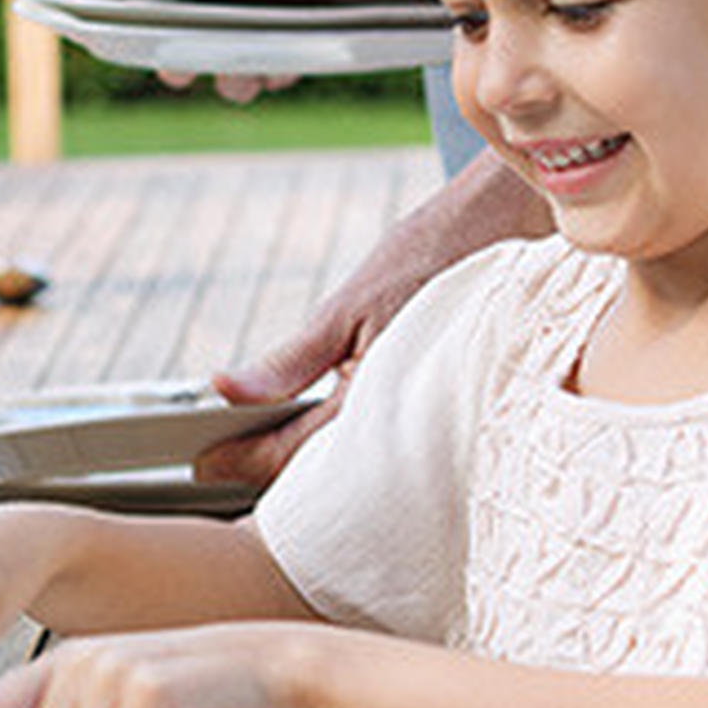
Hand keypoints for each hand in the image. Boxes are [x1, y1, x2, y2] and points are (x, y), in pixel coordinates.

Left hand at [196, 149, 547, 485]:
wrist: (505, 232)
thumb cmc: (429, 260)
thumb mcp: (347, 307)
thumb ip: (289, 361)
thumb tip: (224, 389)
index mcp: (378, 405)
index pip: (296, 455)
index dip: (242, 462)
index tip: (201, 463)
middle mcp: (408, 430)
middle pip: (325, 475)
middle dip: (273, 473)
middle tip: (217, 463)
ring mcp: (428, 427)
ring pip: (352, 463)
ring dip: (307, 462)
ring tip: (256, 448)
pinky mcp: (440, 415)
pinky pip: (382, 443)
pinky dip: (343, 443)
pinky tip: (318, 430)